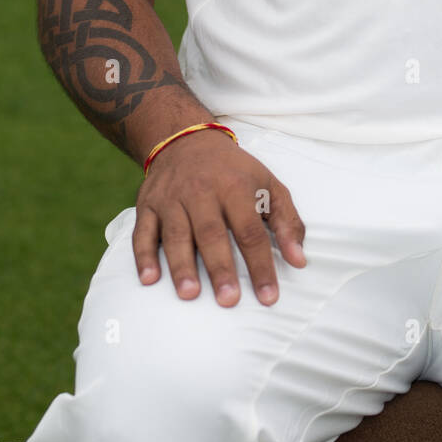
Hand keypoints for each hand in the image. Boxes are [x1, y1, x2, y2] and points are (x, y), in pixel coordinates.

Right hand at [132, 130, 305, 306]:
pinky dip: (144, 256)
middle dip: (220, 268)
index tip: (268, 297)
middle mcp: (202, 192)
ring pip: (176, 234)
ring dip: (181, 265)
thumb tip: (299, 261)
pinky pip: (142, 232)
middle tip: (229, 301)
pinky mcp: (148, 206)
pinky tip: (149, 280)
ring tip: (189, 294)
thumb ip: (287, 222)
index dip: (260, 265)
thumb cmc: (234, 171)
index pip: (250, 231)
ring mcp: (171, 199)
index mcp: (235, 188)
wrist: (186, 140)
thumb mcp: (268, 185)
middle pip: (211, 233)